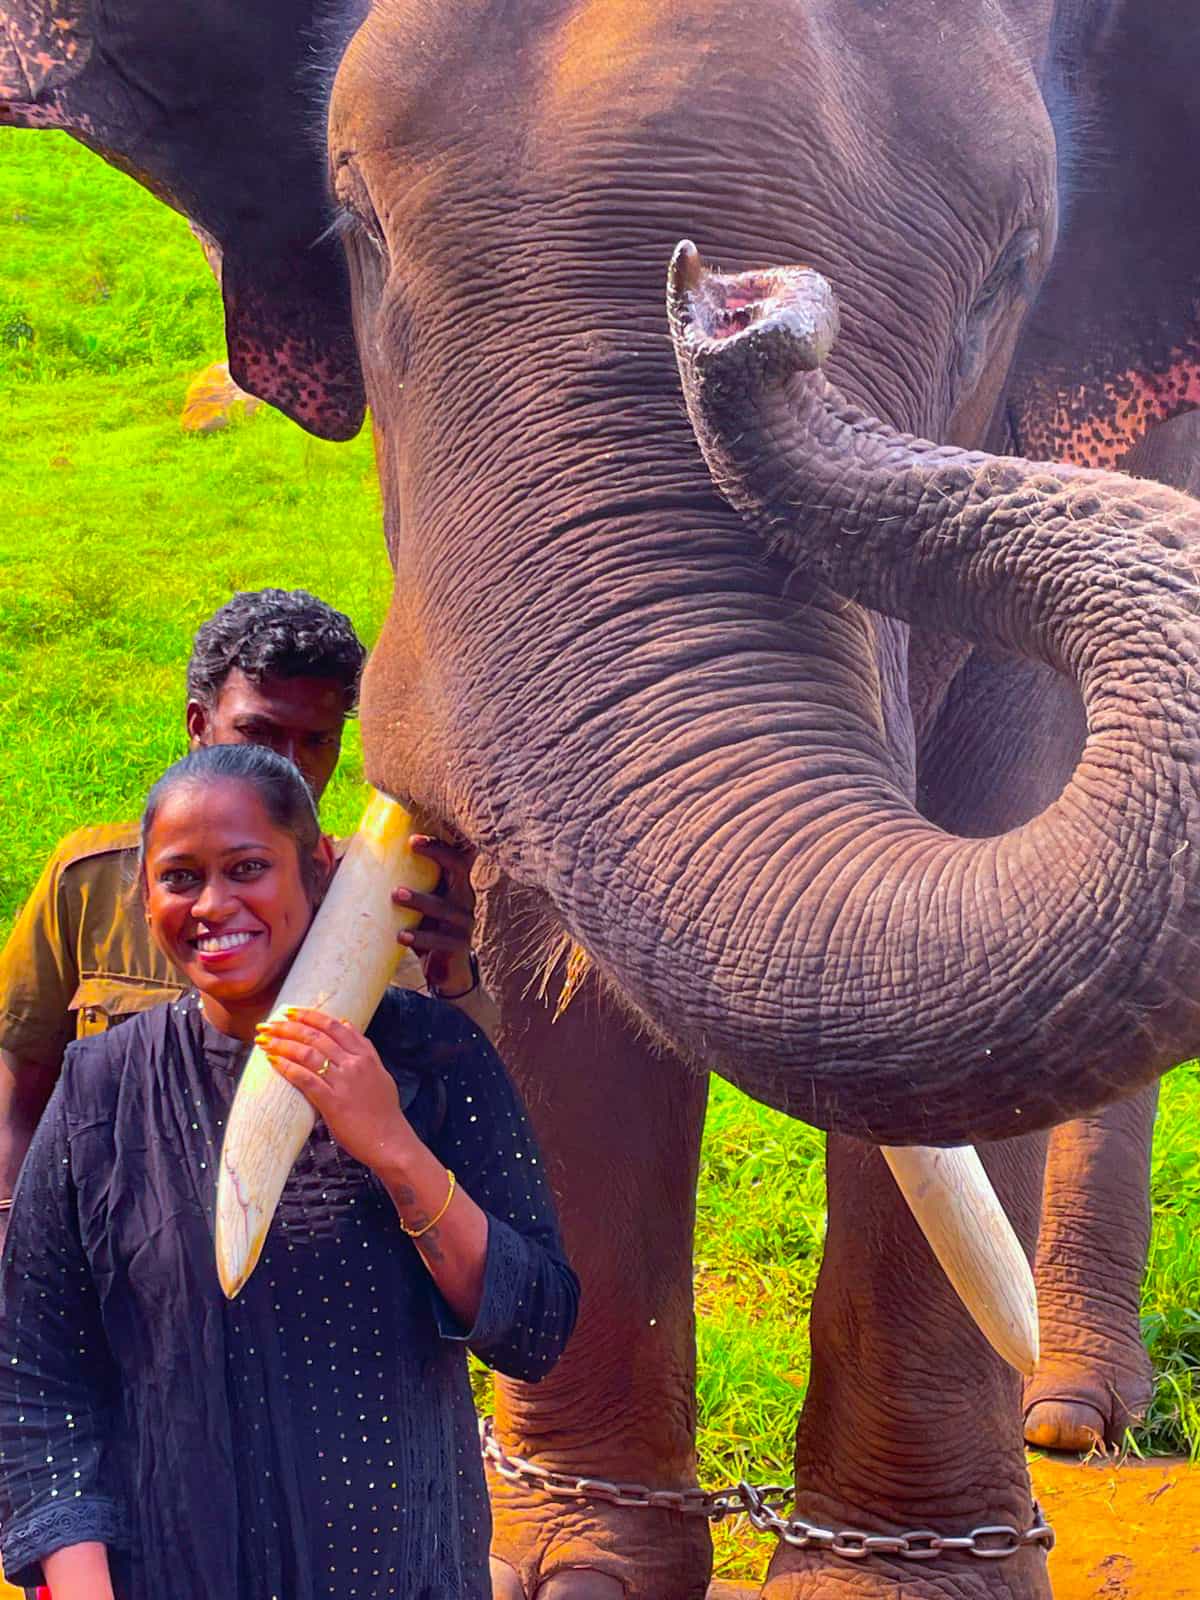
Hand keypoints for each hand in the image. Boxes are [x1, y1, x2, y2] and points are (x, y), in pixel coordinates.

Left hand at [257, 1008, 420, 1176]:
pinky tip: (273, 1061)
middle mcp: (355, 1064)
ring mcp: (344, 1082)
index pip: (334, 1026)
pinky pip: (305, 1079)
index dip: (310, 1016)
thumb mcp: (380, 1072)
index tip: (291, 1011)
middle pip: (316, 1036)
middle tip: (270, 1023)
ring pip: (308, 1053)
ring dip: (283, 1044)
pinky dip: (287, 1068)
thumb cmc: (384, 1111)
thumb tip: (347, 1024)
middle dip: (289, 1026)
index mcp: (366, 1055)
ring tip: (264, 1040)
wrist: (390, 1141)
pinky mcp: (333, 1102)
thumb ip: (364, 1048)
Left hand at [395, 836, 478, 997]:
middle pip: (459, 868)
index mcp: (454, 886)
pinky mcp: (457, 946)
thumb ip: (399, 889)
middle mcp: (464, 899)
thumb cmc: (424, 930)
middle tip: (411, 847)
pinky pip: (440, 940)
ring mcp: (463, 923)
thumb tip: (344, 866)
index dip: (439, 844)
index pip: (455, 856)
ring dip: (420, 899)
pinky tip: (401, 937)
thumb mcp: (416, 908)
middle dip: (437, 854)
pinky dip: (420, 938)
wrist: (445, 971)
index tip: (413, 838)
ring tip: (396, 894)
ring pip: (445, 907)